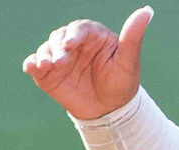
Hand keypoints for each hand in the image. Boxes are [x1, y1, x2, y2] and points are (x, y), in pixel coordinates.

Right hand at [23, 9, 152, 120]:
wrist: (110, 110)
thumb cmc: (122, 82)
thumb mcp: (129, 61)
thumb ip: (133, 36)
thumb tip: (147, 10)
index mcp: (93, 36)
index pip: (80, 28)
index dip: (74, 34)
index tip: (71, 45)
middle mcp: (73, 43)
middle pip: (59, 37)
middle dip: (58, 47)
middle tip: (61, 62)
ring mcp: (59, 56)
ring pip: (46, 48)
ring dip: (44, 55)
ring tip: (47, 66)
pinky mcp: (48, 71)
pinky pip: (35, 63)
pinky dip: (31, 64)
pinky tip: (30, 68)